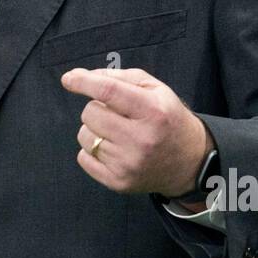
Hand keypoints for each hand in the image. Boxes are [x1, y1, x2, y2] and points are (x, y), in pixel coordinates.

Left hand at [59, 67, 210, 198]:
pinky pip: (83, 158)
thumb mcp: (154, 89)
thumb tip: (76, 76)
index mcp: (153, 111)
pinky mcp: (119, 182)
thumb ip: (118, 78)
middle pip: (90, 114)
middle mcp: (141, 139)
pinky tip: (114, 150)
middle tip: (116, 115)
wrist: (189, 162)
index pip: (108, 91)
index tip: (68, 78)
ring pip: (85, 136)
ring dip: (95, 130)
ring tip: (117, 133)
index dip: (84, 82)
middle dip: (97, 109)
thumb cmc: (166, 117)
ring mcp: (129, 164)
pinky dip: (93, 151)